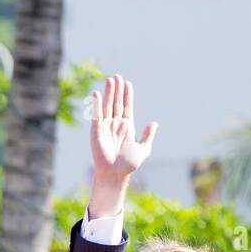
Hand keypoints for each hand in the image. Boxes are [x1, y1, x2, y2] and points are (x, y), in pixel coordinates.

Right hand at [89, 75, 157, 200]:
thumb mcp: (143, 149)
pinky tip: (96, 94)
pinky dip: (96, 105)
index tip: (127, 83)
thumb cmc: (128, 165)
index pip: (127, 107)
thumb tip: (154, 123)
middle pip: (116, 103)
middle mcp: (115, 125)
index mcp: (127, 127)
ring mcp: (105, 127)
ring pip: (107, 106)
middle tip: (117, 76)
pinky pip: (96, 116)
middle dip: (117, 90)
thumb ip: (148, 136)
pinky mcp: (96, 131)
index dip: (127, 95)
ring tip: (110, 80)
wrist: (115, 175)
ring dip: (108, 93)